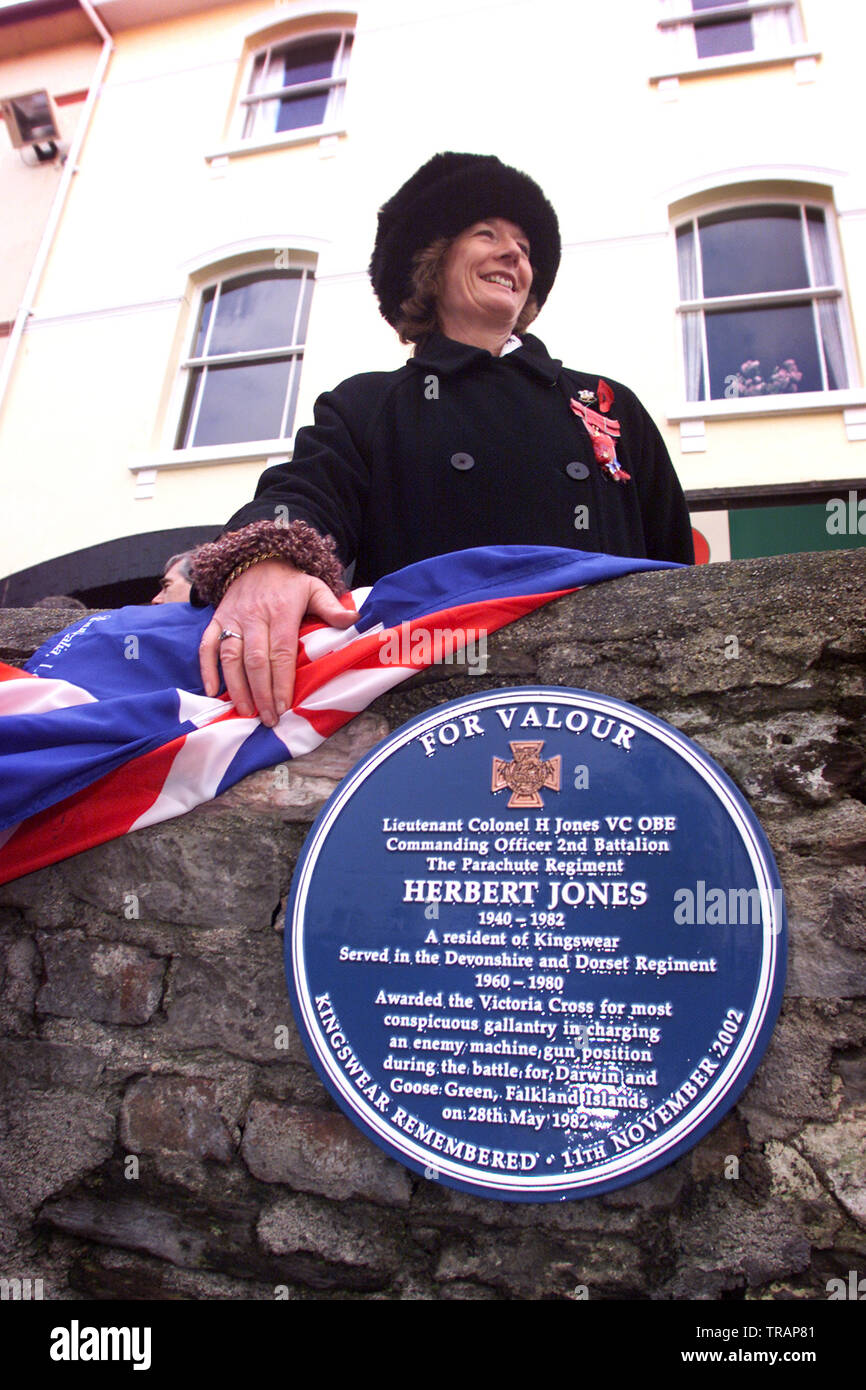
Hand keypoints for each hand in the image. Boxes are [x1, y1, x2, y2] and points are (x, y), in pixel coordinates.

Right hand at [198, 559, 358, 726]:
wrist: (258, 560)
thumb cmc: (290, 583)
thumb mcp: (315, 588)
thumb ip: (332, 606)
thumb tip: (354, 620)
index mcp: (281, 611)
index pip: (281, 652)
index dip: (281, 681)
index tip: (285, 705)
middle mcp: (254, 616)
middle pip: (256, 659)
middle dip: (261, 692)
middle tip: (268, 718)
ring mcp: (232, 618)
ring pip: (230, 656)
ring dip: (237, 686)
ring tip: (246, 711)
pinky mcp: (217, 619)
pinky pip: (207, 645)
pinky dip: (207, 668)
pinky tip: (213, 691)